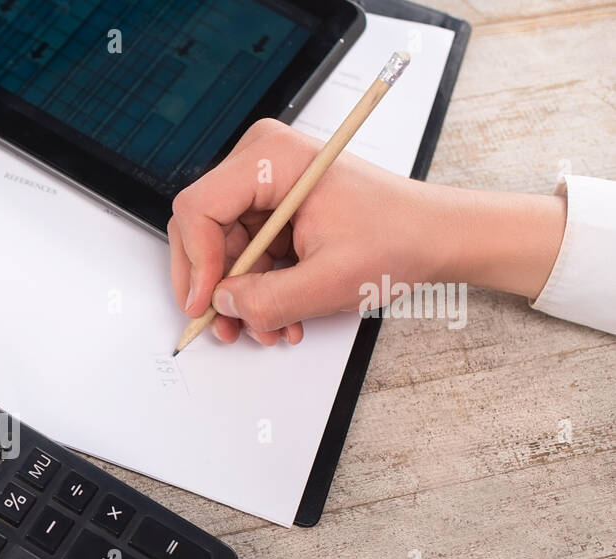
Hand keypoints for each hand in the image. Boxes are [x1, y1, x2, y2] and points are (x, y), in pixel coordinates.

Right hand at [169, 118, 466, 344]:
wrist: (434, 235)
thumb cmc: (398, 236)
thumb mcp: (329, 280)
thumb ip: (268, 300)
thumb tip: (223, 306)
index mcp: (272, 158)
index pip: (198, 208)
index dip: (196, 263)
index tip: (207, 303)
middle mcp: (261, 164)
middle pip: (201, 231)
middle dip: (215, 286)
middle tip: (225, 325)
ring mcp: (265, 187)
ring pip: (220, 250)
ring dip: (238, 297)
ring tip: (264, 327)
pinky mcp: (272, 210)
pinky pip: (243, 255)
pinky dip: (255, 289)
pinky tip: (278, 313)